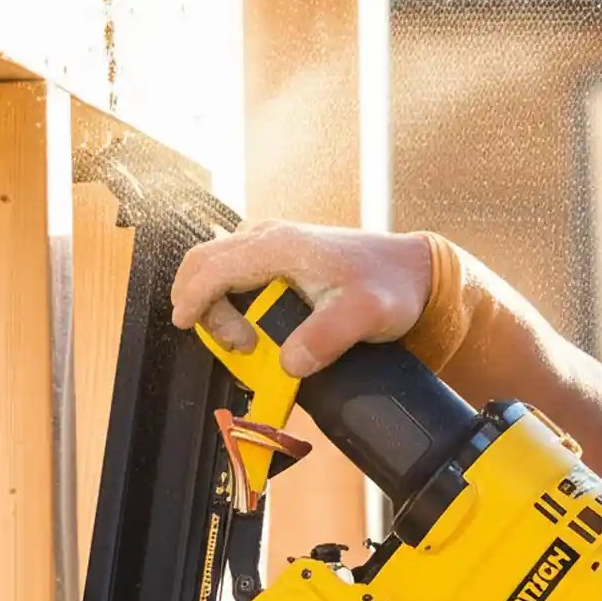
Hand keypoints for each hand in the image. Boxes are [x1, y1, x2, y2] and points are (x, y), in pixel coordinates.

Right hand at [169, 220, 432, 377]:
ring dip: (219, 306)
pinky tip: (256, 326)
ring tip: (254, 340)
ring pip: (218, 269)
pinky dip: (232, 299)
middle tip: (241, 346)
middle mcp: (269, 237)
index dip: (191, 300)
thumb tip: (290, 363)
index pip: (211, 267)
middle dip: (203, 307)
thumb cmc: (391, 286)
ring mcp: (273, 244)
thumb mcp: (364, 315)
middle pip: (204, 264)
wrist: (414, 270)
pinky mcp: (280, 256)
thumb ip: (326, 338)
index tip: (187, 327)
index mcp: (279, 245)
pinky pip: (238, 274)